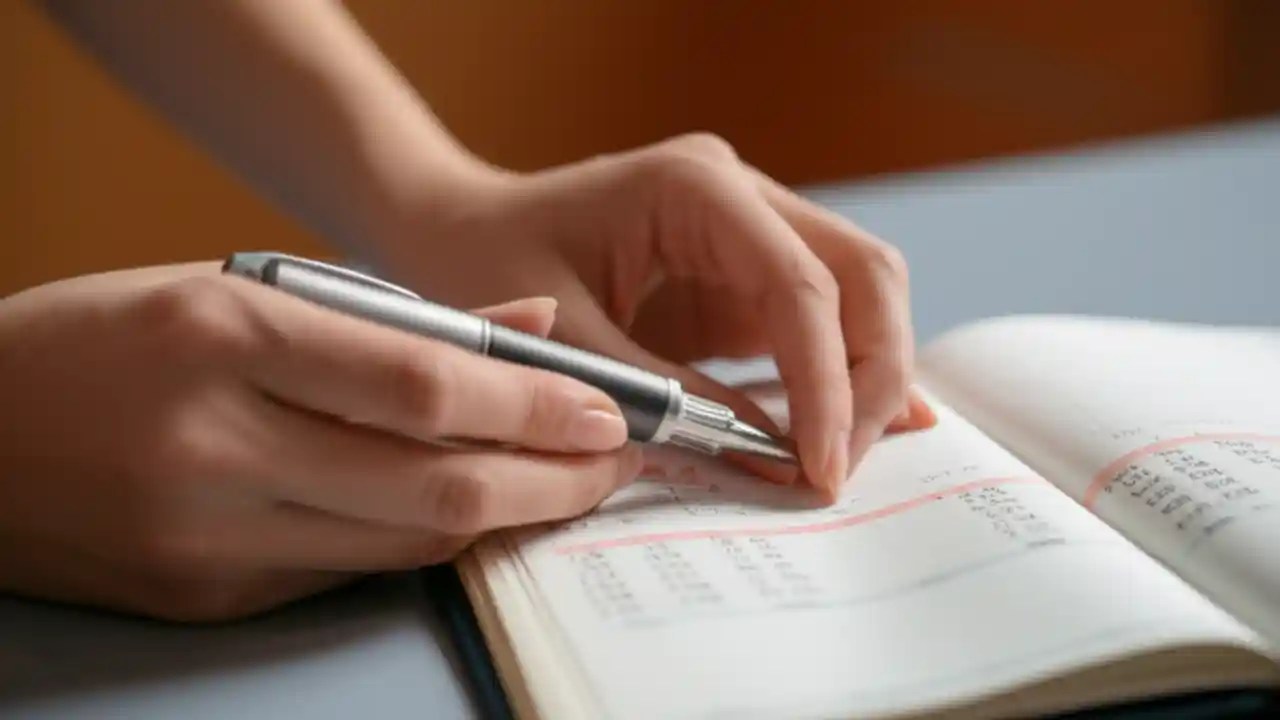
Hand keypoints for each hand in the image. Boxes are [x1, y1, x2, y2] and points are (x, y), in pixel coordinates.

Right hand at [0, 263, 640, 620]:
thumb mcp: (230, 286)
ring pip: (405, 539)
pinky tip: (470, 510)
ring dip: (505, 515)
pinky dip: (426, 537)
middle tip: (614, 462)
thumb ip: (387, 315)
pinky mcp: (208, 596)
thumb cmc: (100, 340)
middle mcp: (215, 445)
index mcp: (220, 335)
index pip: (419, 386)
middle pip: (432, 482)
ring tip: (565, 487)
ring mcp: (209, 536)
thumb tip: (527, 325)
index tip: (607, 411)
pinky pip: (352, 569)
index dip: (532, 406)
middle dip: (548, 479)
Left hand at [386, 133, 934, 499]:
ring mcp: (748, 233)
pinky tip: (851, 432)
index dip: (824, 382)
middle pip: (862, 275)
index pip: (799, 283)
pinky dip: (836, 378)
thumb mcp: (563, 339)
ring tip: (840, 463)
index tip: (820, 468)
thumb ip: (664, 394)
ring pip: (857, 296)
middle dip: (871, 377)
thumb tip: (767, 457)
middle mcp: (739, 197)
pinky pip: (816, 325)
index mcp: (695, 188)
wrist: (452, 228)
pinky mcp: (740, 277)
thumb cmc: (484, 262)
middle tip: (839, 470)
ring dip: (863, 380)